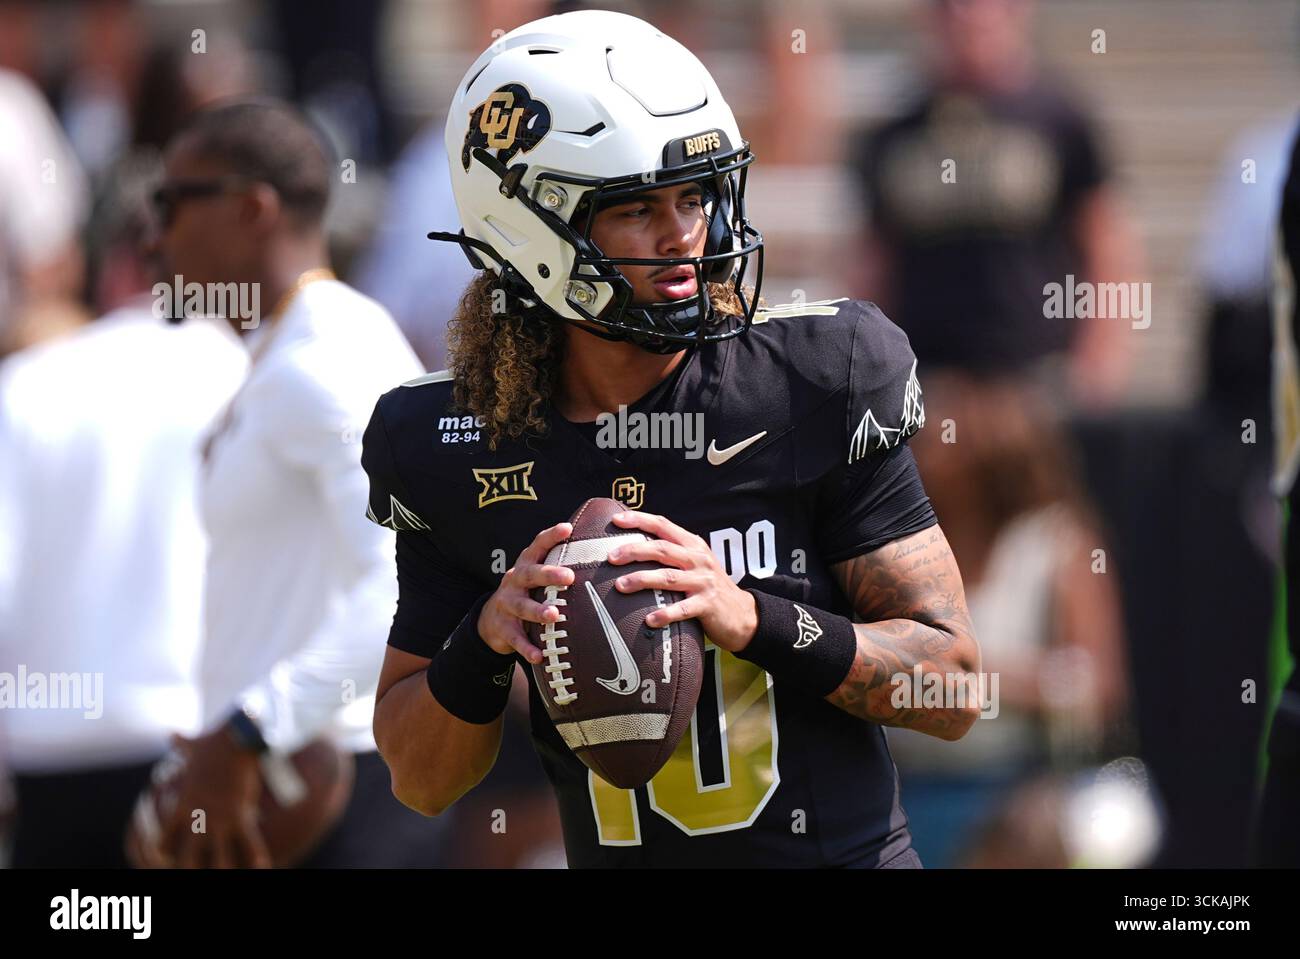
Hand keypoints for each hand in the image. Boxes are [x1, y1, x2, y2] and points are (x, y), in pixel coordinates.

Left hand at [161, 730, 270, 868]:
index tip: (164, 857)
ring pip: (217, 858)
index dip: (164, 848)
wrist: (237, 737)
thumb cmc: (216, 741)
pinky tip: (261, 868)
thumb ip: (182, 745)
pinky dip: (255, 857)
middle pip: (187, 856)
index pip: (165, 835)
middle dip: (189, 869)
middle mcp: (199, 817)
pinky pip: (248, 843)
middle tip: (192, 874)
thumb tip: (172, 733)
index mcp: (184, 803)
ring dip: (222, 869)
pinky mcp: (241, 814)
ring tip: (225, 876)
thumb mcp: (194, 745)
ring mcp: (220, 818)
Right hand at [479, 522, 575, 664]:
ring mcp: (507, 604)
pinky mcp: (504, 628)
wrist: (490, 622)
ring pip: (522, 606)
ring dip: (538, 610)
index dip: (551, 536)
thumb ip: (556, 566)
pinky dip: (527, 647)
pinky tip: (539, 656)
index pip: (537, 545)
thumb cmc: (526, 594)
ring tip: (554, 615)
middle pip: (530, 574)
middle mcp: (514, 581)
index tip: (568, 527)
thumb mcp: (535, 577)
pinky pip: (516, 638)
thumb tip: (598, 551)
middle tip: (569, 576)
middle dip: (549, 574)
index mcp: (526, 565)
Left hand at [607, 510, 756, 653]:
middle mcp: (698, 559)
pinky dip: (665, 614)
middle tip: (611, 557)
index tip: (616, 520)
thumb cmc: (709, 587)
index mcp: (693, 545)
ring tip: (620, 585)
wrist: (743, 614)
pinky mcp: (708, 605)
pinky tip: (650, 620)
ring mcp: (704, 582)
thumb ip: (673, 553)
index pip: (663, 525)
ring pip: (668, 577)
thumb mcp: (696, 563)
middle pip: (662, 549)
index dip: (639, 520)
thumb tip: (632, 547)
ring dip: (642, 580)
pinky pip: (683, 609)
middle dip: (634, 550)